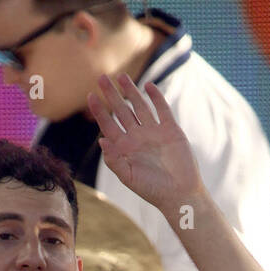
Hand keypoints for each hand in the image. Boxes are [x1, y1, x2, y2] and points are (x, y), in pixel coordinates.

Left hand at [86, 73, 203, 216]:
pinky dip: (156, 97)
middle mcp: (137, 138)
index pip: (108, 125)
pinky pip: (161, 109)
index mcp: (125, 149)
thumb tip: (101, 141)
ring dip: (131, 91)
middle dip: (111, 95)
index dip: (100, 111)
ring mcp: (154, 132)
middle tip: (101, 77)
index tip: (90, 96)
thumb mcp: (129, 178)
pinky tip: (148, 86)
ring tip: (121, 76)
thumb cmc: (153, 190)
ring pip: (140, 106)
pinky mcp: (170, 130)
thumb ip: (114, 161)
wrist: (179, 193)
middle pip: (121, 111)